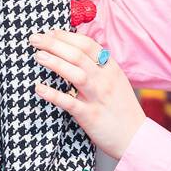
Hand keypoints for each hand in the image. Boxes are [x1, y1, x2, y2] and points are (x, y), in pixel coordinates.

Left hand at [29, 29, 145, 161]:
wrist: (136, 137)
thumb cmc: (122, 108)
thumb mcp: (116, 80)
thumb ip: (99, 66)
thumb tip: (74, 51)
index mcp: (111, 68)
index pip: (87, 45)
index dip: (66, 36)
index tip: (50, 32)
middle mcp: (105, 79)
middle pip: (78, 55)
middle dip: (54, 44)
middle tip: (35, 38)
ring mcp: (98, 97)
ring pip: (75, 74)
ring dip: (55, 63)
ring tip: (38, 56)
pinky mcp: (90, 116)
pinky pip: (69, 103)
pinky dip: (53, 94)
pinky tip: (39, 88)